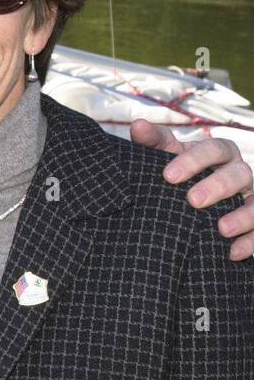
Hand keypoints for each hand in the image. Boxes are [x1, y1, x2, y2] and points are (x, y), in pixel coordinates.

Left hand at [131, 120, 253, 260]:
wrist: (188, 202)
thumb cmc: (177, 173)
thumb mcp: (165, 156)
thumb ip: (153, 142)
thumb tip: (138, 125)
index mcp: (219, 153)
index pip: (213, 149)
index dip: (193, 160)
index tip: (168, 176)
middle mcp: (239, 172)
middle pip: (238, 173)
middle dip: (218, 186)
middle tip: (193, 201)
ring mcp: (251, 196)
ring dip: (243, 216)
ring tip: (221, 229)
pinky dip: (252, 241)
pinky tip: (233, 253)